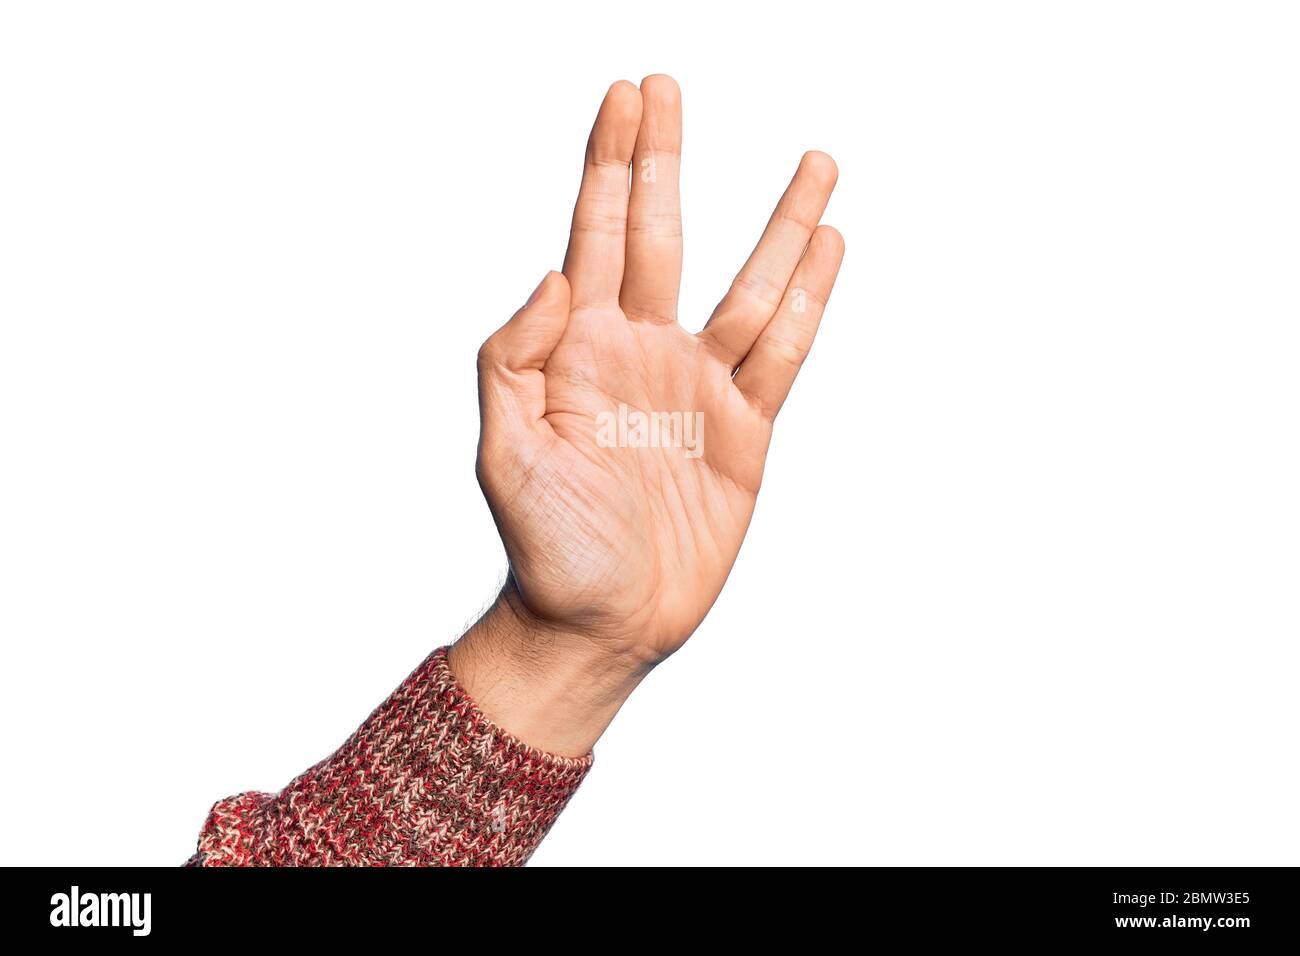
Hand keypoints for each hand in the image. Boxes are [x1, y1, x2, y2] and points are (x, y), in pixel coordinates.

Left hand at [451, 76, 842, 753]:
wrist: (601, 622)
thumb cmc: (545, 546)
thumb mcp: (504, 454)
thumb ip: (514, 360)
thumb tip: (552, 274)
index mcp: (578, 352)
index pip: (592, 235)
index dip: (606, 165)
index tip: (623, 98)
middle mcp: (640, 353)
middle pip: (658, 234)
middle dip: (663, 161)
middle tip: (668, 87)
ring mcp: (697, 387)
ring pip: (746, 286)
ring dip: (779, 223)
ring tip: (816, 161)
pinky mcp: (745, 431)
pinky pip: (783, 353)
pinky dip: (808, 301)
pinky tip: (827, 249)